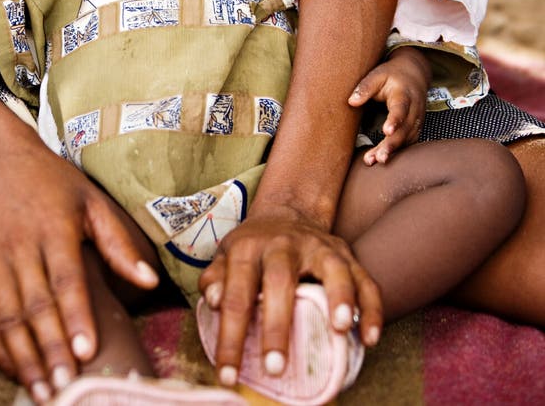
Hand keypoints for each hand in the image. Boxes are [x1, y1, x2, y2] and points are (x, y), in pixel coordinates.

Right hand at [0, 119, 157, 401]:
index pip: (66, 279)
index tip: (86, 351)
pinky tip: (16, 366)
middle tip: (66, 385)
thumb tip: (150, 280)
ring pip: (7, 317)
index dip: (76, 317)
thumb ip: (119, 243)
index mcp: (55, 227)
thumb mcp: (92, 201)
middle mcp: (21, 245)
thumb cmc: (53, 181)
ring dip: (24, 357)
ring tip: (42, 388)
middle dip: (51, 349)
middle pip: (35, 306)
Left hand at [198, 208, 381, 385]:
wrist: (287, 210)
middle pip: (280, 279)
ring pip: (332, 268)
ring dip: (339, 297)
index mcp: (249, 248)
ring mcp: (319, 247)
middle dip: (277, 325)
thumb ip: (215, 278)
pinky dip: (371, 307)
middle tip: (275, 367)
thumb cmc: (253, 247)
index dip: (230, 335)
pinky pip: (364, 279)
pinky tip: (370, 337)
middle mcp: (284, 244)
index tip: (228, 373)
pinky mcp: (345, 254)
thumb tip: (213, 301)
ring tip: (339, 331)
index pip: (237, 293)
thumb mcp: (226, 255)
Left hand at [348, 47, 430, 164]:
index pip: (401, 109)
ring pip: (407, 139)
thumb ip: (365, 88)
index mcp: (404, 94)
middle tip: (379, 157)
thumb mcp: (377, 75)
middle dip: (392, 144)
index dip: (395, 120)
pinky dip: (397, 151)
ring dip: (392, 151)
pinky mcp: (415, 127)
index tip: (386, 131)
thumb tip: (351, 102)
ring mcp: (417, 119)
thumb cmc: (392, 75)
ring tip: (374, 160)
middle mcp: (414, 109)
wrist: (414, 74)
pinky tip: (381, 157)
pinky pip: (408, 142)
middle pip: (405, 129)